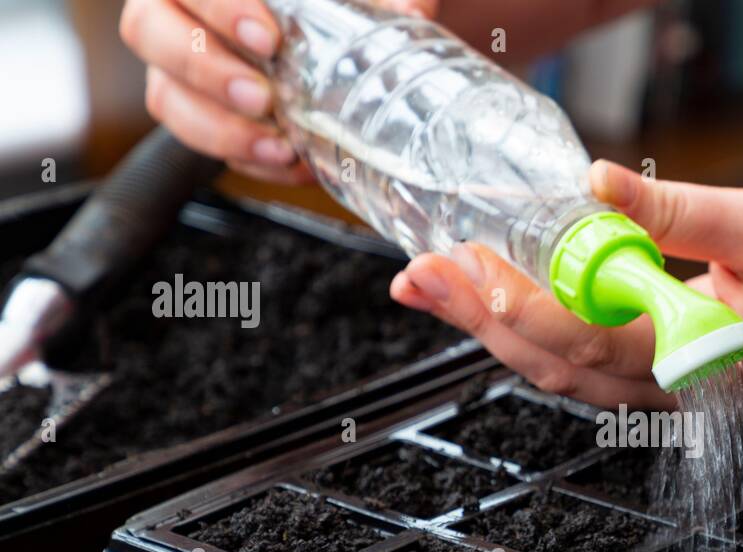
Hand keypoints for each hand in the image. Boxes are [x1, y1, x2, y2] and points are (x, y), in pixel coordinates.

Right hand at [119, 0, 436, 182]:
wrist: (305, 26)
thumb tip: (413, 11)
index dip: (217, 8)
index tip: (268, 38)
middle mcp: (173, 9)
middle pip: (148, 32)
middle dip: (205, 70)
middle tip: (265, 99)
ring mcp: (177, 62)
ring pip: (166, 96)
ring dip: (221, 130)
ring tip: (280, 148)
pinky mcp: (195, 109)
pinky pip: (201, 142)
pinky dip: (247, 159)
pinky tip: (292, 164)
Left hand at [392, 161, 742, 408]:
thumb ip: (677, 209)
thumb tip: (591, 182)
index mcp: (713, 352)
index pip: (598, 340)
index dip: (525, 308)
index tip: (467, 269)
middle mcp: (687, 383)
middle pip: (563, 367)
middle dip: (482, 322)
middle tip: (416, 275)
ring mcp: (681, 384)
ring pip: (569, 372)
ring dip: (499, 330)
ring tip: (437, 284)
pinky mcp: (678, 368)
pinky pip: (593, 361)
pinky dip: (540, 331)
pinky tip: (501, 299)